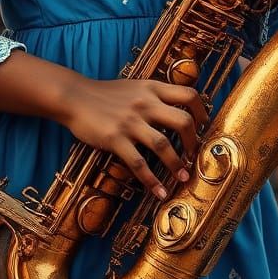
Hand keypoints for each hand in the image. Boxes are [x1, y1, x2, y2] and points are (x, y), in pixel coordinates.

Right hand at [62, 77, 209, 200]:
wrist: (74, 97)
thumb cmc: (105, 93)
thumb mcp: (134, 86)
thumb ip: (154, 94)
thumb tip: (177, 108)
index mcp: (152, 88)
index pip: (189, 95)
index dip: (202, 112)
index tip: (203, 127)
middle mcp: (145, 104)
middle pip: (183, 121)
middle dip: (193, 143)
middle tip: (193, 155)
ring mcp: (130, 122)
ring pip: (163, 145)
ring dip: (176, 165)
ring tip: (182, 178)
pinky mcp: (115, 138)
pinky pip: (138, 163)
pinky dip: (151, 181)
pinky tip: (158, 192)